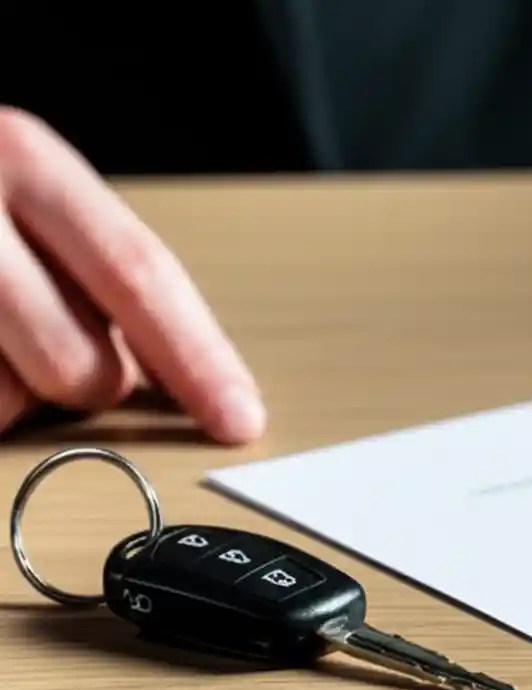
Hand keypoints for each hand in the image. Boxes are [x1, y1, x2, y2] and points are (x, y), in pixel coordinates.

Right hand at [0, 107, 263, 441]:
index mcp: (26, 160)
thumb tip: (163, 370)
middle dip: (85, 387)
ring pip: (8, 400)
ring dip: (6, 396)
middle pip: (79, 361)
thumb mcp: (16, 192)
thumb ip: (91, 268)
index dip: (199, 358)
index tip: (239, 419)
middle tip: (48, 349)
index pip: (141, 274)